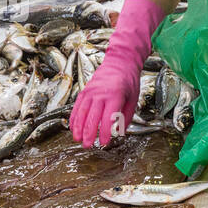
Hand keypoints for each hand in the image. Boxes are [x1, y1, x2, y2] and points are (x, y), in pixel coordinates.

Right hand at [69, 0, 162, 147]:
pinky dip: (74, 118)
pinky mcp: (84, 90)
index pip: (108, 118)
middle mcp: (100, 94)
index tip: (104, 143)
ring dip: (78, 128)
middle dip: (89, 133)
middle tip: (88, 146)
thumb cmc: (129, 82)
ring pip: (81, 113)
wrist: (120, 62)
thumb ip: (126, 116)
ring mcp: (90, 91)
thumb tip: (120, 132)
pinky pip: (77, 106)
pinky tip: (73, 128)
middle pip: (92, 117)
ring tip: (78, 140)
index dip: (105, 133)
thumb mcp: (134, 99)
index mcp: (115, 96)